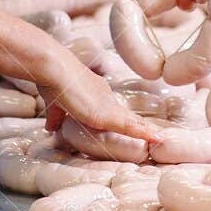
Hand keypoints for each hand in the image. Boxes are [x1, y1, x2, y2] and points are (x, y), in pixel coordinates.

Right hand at [40, 58, 162, 142]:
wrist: (55, 70)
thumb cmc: (53, 82)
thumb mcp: (55, 104)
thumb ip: (56, 117)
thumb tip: (50, 129)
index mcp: (96, 93)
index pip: (113, 109)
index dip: (122, 119)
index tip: (132, 126)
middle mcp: (107, 97)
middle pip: (126, 115)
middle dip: (139, 126)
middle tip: (155, 136)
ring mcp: (108, 106)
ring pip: (132, 121)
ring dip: (145, 131)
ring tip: (160, 140)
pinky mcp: (107, 115)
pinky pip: (131, 127)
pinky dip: (144, 133)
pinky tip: (157, 139)